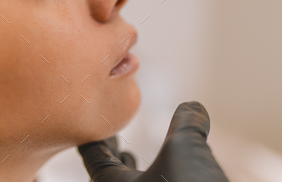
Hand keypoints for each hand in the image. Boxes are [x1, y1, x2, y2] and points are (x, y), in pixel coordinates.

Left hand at [77, 101, 228, 181]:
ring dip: (128, 176)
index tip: (88, 130)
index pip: (94, 159)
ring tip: (130, 160)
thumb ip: (186, 122)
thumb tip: (193, 107)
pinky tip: (166, 178)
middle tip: (109, 142)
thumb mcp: (186, 147)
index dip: (93, 140)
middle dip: (109, 159)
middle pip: (106, 180)